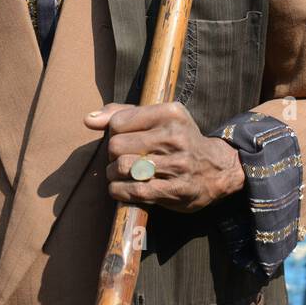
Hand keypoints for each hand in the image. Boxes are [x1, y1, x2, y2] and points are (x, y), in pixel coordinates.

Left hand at [84, 100, 245, 211]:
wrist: (217, 168)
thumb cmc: (178, 140)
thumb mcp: (159, 118)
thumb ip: (122, 114)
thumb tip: (88, 120)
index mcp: (170, 113)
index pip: (118, 122)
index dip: (114, 133)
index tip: (124, 139)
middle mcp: (175, 136)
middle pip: (116, 146)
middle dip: (112, 156)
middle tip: (121, 159)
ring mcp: (177, 164)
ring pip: (122, 168)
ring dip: (113, 175)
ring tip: (120, 174)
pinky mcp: (176, 190)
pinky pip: (134, 191)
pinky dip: (119, 191)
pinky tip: (121, 188)